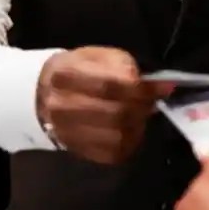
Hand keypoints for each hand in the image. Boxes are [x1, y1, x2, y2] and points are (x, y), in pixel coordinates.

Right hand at [36, 47, 172, 164]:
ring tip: (139, 114)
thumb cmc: (79, 70)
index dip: (141, 88)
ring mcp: (67, 132)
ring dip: (138, 125)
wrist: (44, 95)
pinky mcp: (78, 151)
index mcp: (65, 74)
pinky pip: (113, 152)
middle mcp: (61, 106)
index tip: (159, 87)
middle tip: (150, 102)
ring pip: (117, 135)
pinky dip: (130, 140)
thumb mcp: (98, 57)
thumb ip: (128, 68)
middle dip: (142, 108)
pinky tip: (130, 128)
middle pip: (116, 113)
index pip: (110, 84)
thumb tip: (163, 86)